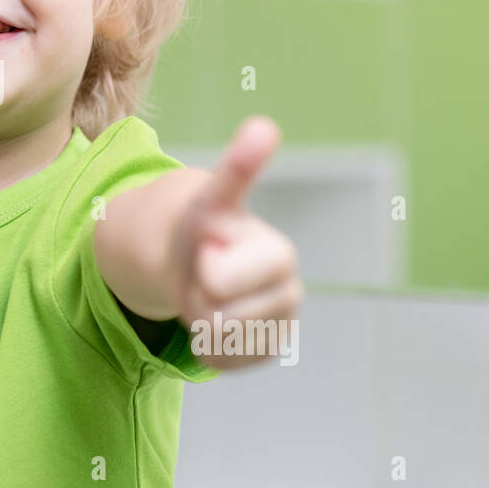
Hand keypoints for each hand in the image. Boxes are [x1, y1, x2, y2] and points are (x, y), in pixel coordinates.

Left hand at [166, 117, 301, 369]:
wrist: (199, 263)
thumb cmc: (204, 229)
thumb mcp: (209, 200)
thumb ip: (236, 172)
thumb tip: (264, 125)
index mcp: (279, 254)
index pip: (220, 280)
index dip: (203, 269)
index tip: (211, 249)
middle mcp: (290, 290)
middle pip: (216, 317)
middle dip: (197, 297)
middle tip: (204, 275)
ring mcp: (282, 325)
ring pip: (219, 342)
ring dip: (201, 321)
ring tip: (211, 294)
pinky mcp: (269, 351)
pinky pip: (224, 362)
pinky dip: (209, 346)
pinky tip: (218, 322)